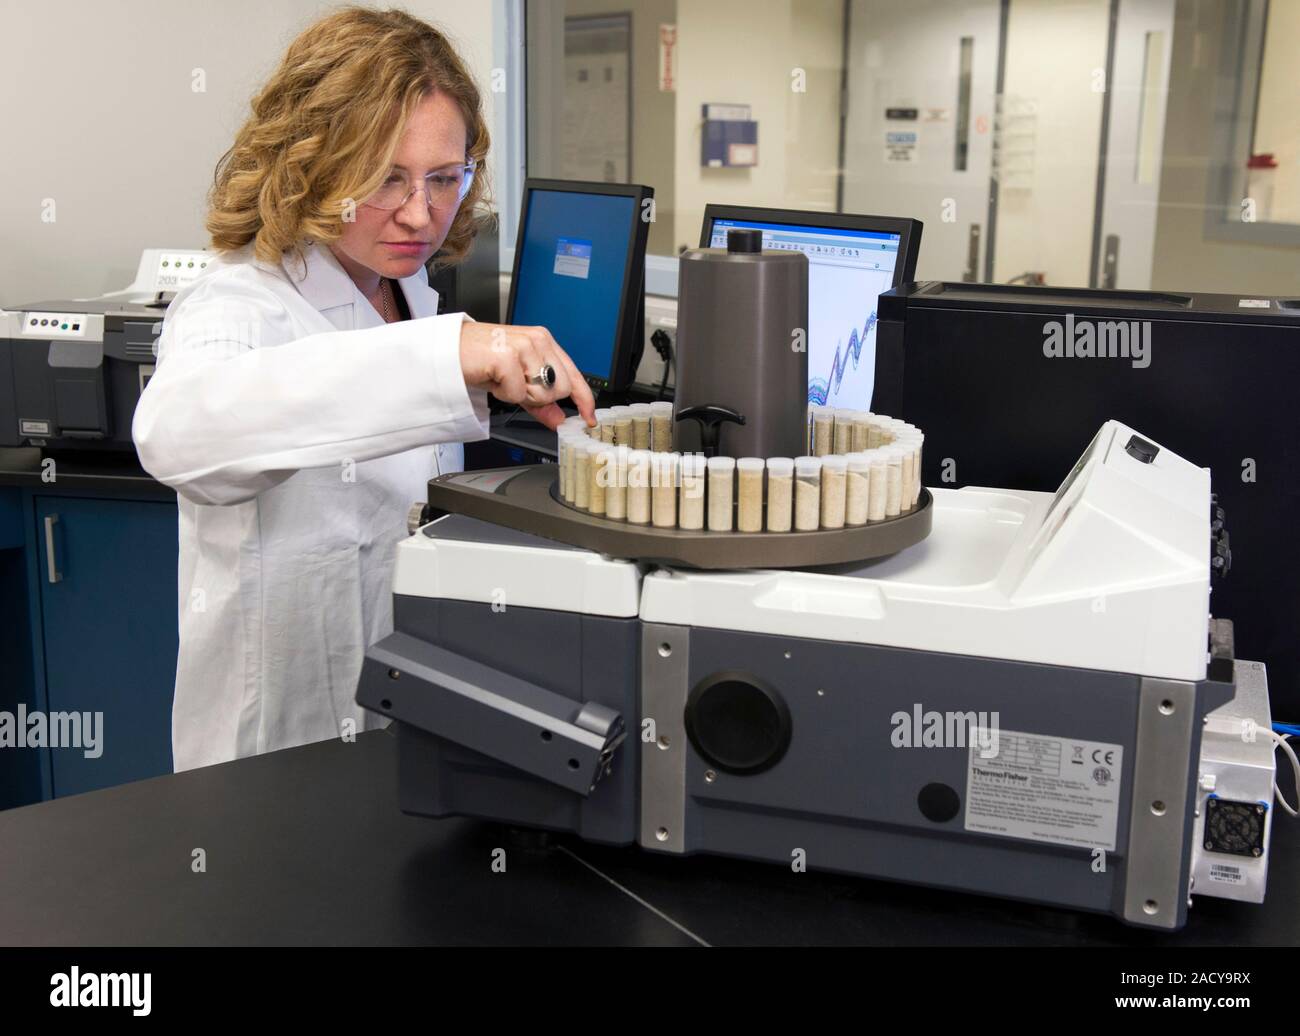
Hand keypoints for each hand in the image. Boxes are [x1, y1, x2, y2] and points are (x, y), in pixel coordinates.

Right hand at [458, 323, 596, 429]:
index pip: (575, 374)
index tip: (589, 418)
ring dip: (521, 396)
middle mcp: (538, 340)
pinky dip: (504, 394)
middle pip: (562, 389)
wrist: (447, 351)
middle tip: (515, 388)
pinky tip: (492, 378)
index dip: (584, 400)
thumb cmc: (478, 359)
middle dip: (539, 398)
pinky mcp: (508, 356)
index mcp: (543, 342)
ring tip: (502, 380)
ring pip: (543, 393)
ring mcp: (524, 346)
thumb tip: (559, 419)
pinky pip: (518, 394)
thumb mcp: (515, 381)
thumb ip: (539, 401)